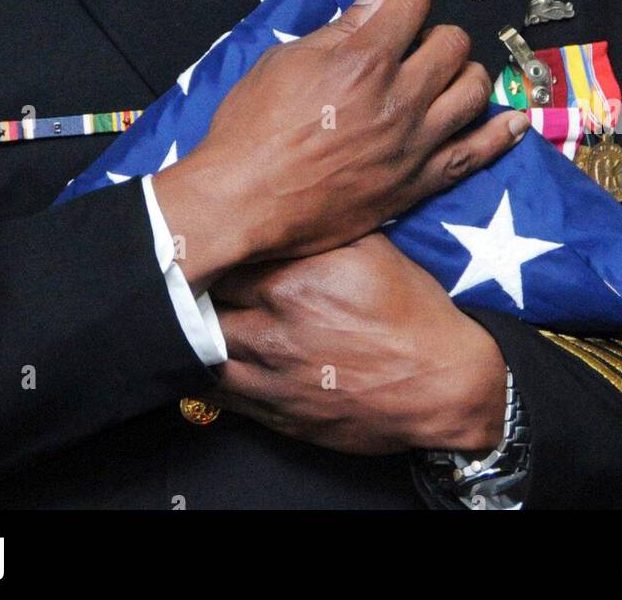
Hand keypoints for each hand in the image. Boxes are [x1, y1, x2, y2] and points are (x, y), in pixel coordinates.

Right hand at [154, 0, 527, 290]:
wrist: (243, 200)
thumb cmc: (252, 133)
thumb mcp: (286, 59)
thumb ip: (342, 26)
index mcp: (363, 59)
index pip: (412, 3)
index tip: (393, 8)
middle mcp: (398, 97)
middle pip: (451, 41)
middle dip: (434, 32)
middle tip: (415, 44)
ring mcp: (414, 142)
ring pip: (473, 89)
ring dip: (464, 72)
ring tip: (447, 74)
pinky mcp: (417, 182)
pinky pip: (477, 153)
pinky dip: (501, 134)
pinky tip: (513, 121)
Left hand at [206, 234, 507, 455]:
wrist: (442, 383)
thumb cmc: (411, 309)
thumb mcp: (371, 247)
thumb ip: (318, 228)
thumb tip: (280, 207)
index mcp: (291, 280)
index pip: (222, 257)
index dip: (209, 246)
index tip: (198, 237)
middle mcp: (272, 328)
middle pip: (200, 304)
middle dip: (190, 288)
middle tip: (180, 274)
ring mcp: (270, 377)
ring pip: (199, 351)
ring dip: (189, 332)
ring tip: (182, 314)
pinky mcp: (275, 414)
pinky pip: (216, 395)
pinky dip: (201, 373)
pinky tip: (197, 356)